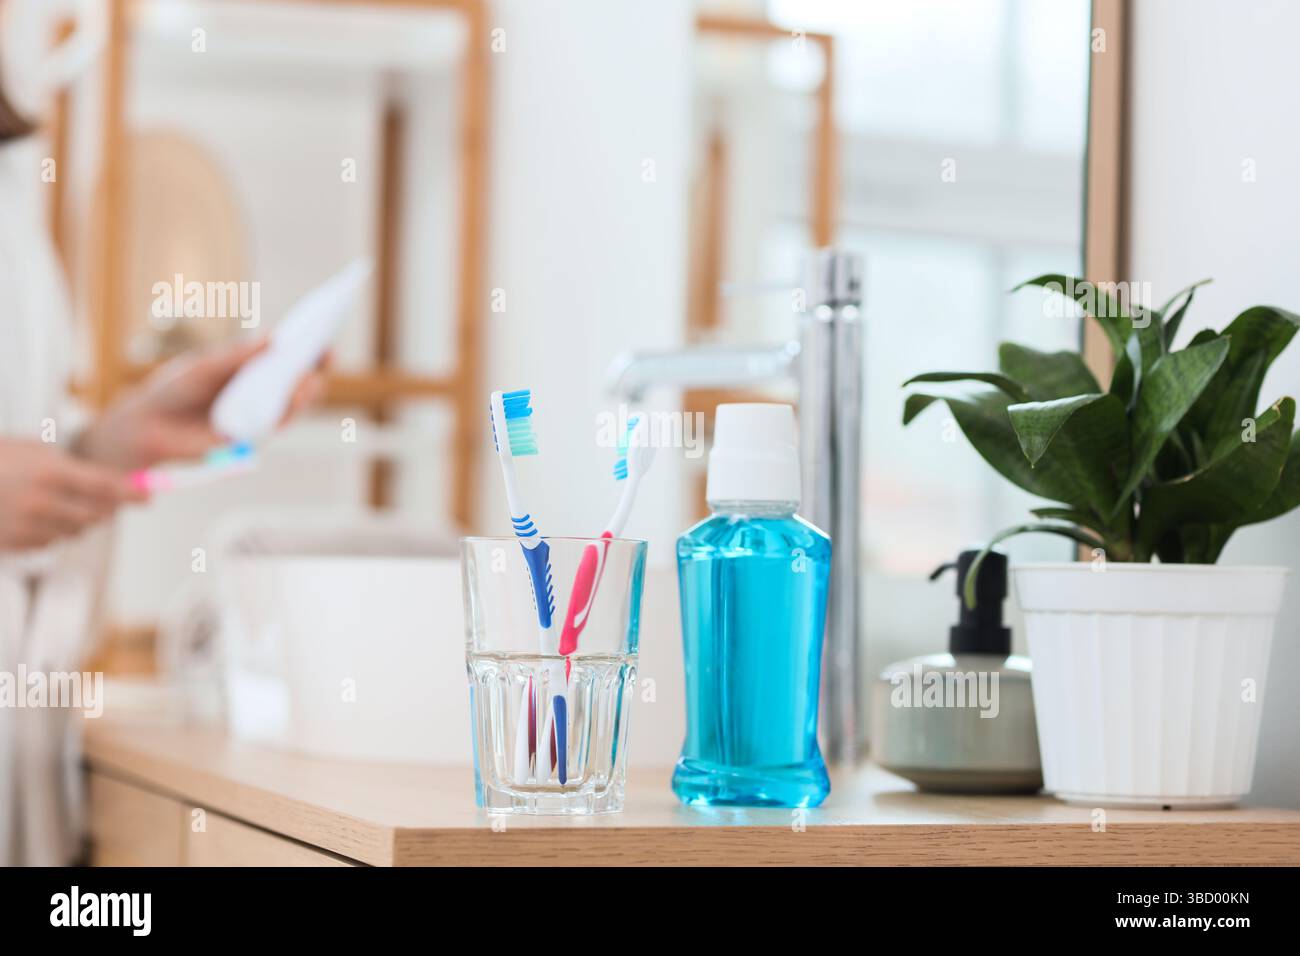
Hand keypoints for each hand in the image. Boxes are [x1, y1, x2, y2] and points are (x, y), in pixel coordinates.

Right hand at [0, 440, 144, 549]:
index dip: (130, 491)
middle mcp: (42, 501)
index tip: (148, 496)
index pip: (104, 486)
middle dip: (103, 507)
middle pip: (96, 514)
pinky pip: (50, 542)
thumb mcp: (34, 451)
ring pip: (75, 531)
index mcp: (50, 472)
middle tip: (102, 499)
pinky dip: (51, 531)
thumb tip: (112, 486)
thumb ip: (73, 468)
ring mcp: (28, 525)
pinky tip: (33, 515)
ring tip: (54, 501)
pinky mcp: (15, 543)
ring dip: (76, 519)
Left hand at [75, 338, 327, 470]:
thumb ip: (236, 356)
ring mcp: (258, 414)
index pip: (287, 355)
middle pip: (298, 379)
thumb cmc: (174, 388)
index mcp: (251, 367)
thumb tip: (273, 338)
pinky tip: (292, 400)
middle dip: (315, 368)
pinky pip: (276, 424)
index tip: (323, 334)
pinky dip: (288, 412)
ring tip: (308, 380)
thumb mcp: (203, 366)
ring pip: (293, 404)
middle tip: (323, 356)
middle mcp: (260, 391)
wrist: (149, 425)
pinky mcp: (251, 437)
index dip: (308, 346)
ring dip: (306, 392)